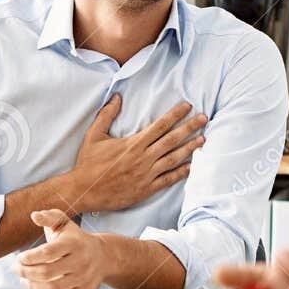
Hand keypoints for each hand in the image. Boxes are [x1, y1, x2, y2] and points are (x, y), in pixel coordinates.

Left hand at [17, 209, 105, 288]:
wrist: (104, 256)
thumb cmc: (77, 239)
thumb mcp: (64, 224)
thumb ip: (49, 217)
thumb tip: (35, 215)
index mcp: (74, 243)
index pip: (47, 253)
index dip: (29, 257)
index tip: (19, 258)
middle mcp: (81, 261)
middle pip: (47, 272)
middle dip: (26, 272)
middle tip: (17, 270)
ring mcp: (84, 277)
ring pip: (52, 288)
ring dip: (33, 286)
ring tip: (25, 280)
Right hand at [61, 94, 205, 214]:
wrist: (83, 191)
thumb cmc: (88, 164)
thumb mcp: (94, 135)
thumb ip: (106, 115)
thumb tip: (116, 97)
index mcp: (133, 143)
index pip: (160, 125)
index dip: (175, 114)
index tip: (187, 106)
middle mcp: (142, 158)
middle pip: (171, 140)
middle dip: (190, 127)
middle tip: (204, 118)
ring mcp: (146, 175)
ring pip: (173, 159)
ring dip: (190, 148)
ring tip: (203, 140)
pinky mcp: (145, 189)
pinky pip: (168, 180)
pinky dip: (181, 173)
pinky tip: (191, 166)